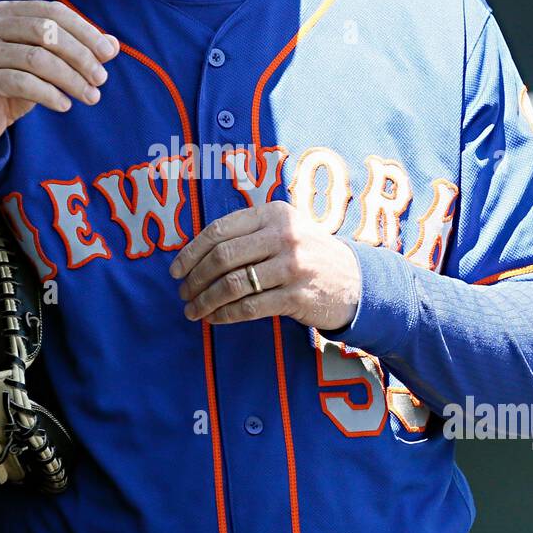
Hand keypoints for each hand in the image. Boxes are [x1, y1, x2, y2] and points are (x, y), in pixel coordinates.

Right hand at [0, 0, 119, 160]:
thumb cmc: (9, 87)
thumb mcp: (43, 66)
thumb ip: (73, 50)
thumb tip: (113, 44)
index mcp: (4, 12)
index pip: (53, 12)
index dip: (85, 31)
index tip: (109, 54)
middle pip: (46, 31)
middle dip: (80, 55)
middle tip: (101, 79)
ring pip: (36, 58)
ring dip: (70, 78)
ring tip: (90, 96)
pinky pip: (22, 82)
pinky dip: (49, 94)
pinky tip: (64, 105)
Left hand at [169, 201, 360, 330]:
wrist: (356, 281)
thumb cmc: (309, 255)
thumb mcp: (286, 229)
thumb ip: (250, 231)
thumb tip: (196, 252)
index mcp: (274, 213)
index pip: (220, 230)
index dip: (191, 252)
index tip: (176, 269)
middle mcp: (283, 236)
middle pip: (222, 257)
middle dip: (195, 278)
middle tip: (183, 293)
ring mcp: (292, 266)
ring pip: (232, 284)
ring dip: (205, 300)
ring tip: (193, 310)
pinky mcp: (297, 295)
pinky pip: (249, 307)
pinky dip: (225, 315)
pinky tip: (214, 318)